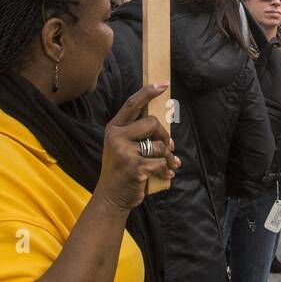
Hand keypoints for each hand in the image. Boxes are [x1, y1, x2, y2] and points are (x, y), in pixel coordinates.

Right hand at [94, 84, 180, 211]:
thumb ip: (139, 134)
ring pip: (160, 145)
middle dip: (165, 136)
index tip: (163, 84)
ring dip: (168, 156)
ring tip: (168, 164)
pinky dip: (167, 170)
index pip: (132, 104)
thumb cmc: (122, 170)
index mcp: (114, 128)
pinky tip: (166, 174)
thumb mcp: (123, 147)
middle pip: (153, 122)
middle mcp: (116, 137)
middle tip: (169, 147)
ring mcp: (124, 152)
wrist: (111, 197)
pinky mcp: (135, 167)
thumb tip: (166, 128)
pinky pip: (161, 162)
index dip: (148, 92)